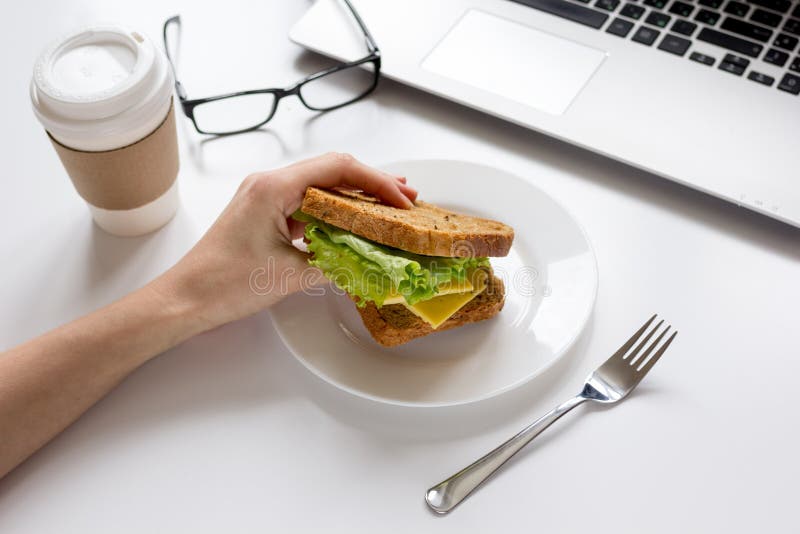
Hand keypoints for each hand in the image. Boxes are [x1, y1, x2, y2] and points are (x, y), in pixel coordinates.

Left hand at [152, 153, 416, 334]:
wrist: (185, 299)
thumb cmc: (225, 284)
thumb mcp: (289, 275)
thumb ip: (335, 262)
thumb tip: (370, 260)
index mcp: (273, 188)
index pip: (337, 168)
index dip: (376, 181)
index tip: (401, 200)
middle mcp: (269, 184)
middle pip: (332, 172)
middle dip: (372, 184)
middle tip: (406, 199)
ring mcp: (265, 197)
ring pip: (321, 187)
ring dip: (356, 197)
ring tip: (391, 207)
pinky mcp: (264, 213)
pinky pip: (307, 204)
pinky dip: (335, 212)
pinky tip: (356, 224)